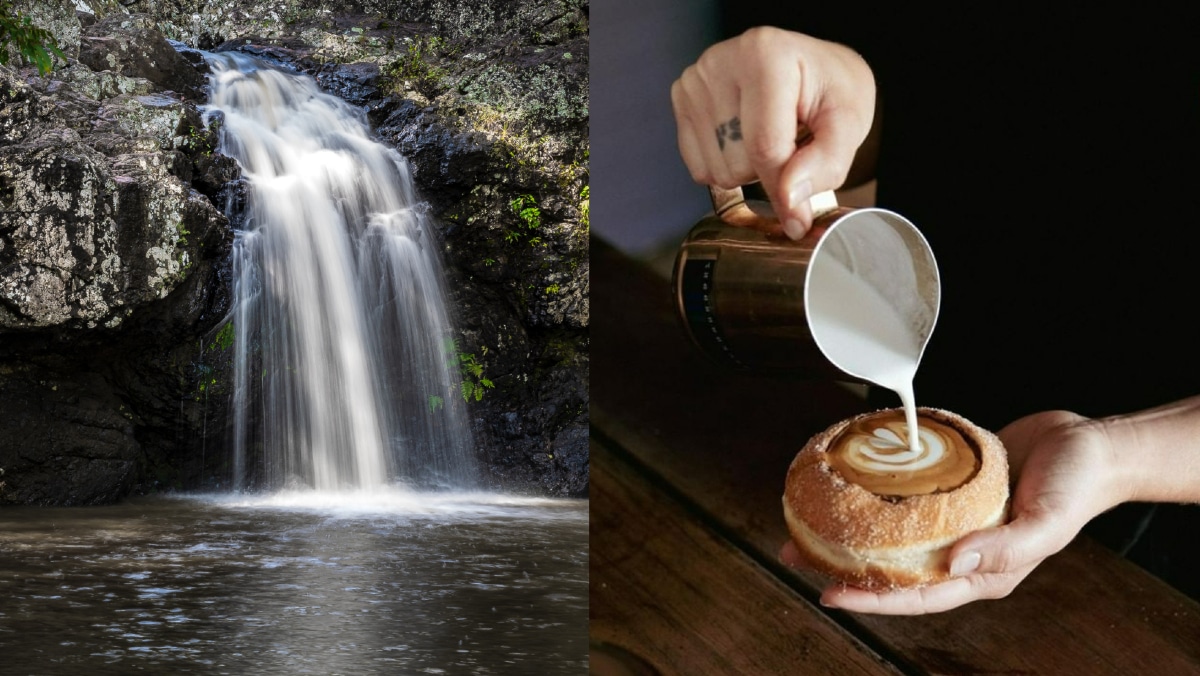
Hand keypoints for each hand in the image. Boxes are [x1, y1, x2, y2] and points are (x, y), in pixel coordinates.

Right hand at [670, 27, 874, 238]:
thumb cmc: (831, 89)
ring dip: (747, 169)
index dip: (785, 192)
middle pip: (737, 163)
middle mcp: (721, 61)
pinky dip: (725, 165)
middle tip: (791, 144)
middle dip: (769, 171)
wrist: (811, 69)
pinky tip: (744, 138)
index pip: (765, 146)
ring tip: (768, 136)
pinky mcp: (682, 99)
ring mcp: (696, 81)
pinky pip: (699, 167)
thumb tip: (789, 198)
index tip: (799, 221)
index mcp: (766, 55)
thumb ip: (828, 162)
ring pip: (716, 170)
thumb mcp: (851, 120)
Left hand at [783, 410, 1126, 613]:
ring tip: (805, 522)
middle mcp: (961, 551)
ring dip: (849, 529)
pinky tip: (844, 483)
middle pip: (892, 568)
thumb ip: (1005, 547)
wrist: (1090, 443)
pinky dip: (873, 493)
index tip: (830, 593)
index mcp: (983, 571)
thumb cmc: (1076, 485)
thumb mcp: (1047, 520)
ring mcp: (952, 520)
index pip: (917, 595)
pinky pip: (903, 497)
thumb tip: (954, 565)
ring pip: (891, 533)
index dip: (872, 598)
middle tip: (795, 554)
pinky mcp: (949, 489)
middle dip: (843, 566)